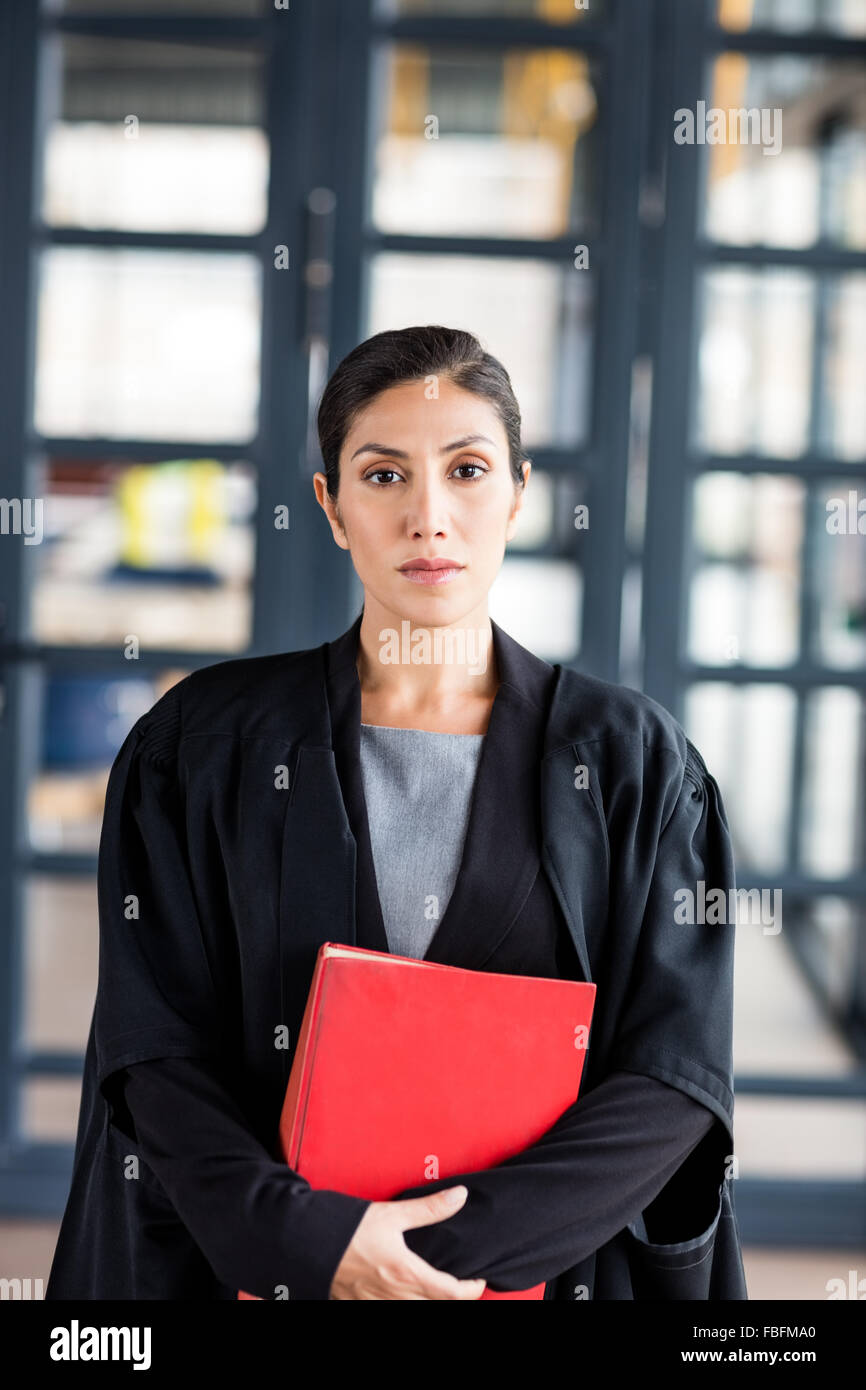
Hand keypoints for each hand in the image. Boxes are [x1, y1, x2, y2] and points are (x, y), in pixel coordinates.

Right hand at [328, 1185, 486, 1299]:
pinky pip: (390, 1309)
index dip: (470, 1290)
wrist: (308, 1244)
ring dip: (429, 1300)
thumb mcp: (392, 1214)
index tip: (479, 1280)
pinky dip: (406, 1302)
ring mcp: (376, 1304)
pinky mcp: (360, 1305)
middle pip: (435, 1305)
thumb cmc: (349, 1229)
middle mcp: (395, 1296)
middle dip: (452, 1297)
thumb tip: (460, 1195)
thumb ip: (429, 1208)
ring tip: (435, 1287)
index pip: (450, 1293)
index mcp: (406, 1274)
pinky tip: (404, 1292)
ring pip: (414, 1308)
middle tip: (461, 1283)